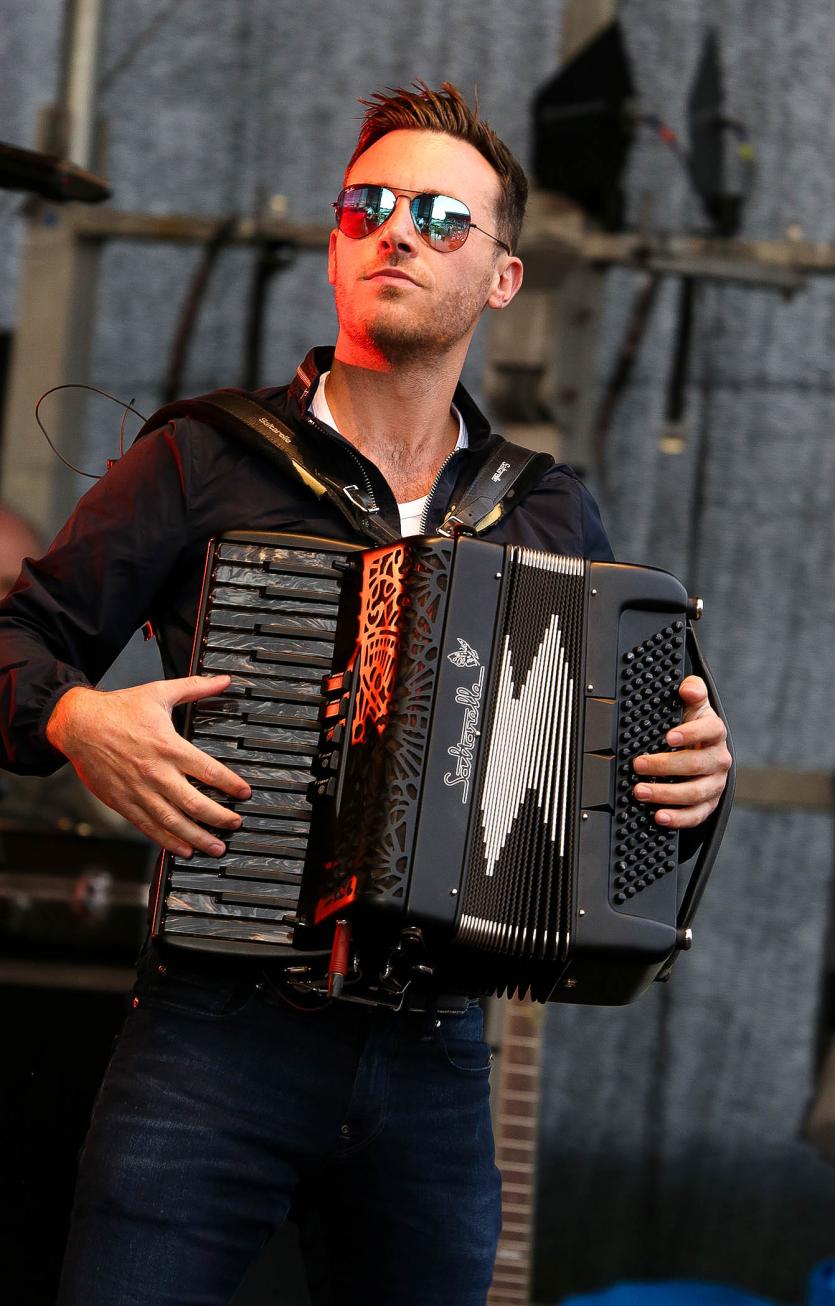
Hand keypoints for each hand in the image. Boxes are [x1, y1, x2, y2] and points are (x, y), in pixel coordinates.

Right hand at [46, 675, 250, 856]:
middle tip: (236, 824)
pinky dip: (167, 841)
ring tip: (216, 847)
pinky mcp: (123, 803)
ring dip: (198, 837)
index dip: (231, 785)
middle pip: (195, 803)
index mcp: (169, 747)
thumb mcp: (159, 692)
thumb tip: (223, 680)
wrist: (78, 724)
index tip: (245, 794)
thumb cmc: (118, 709)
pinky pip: (148, 827)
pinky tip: (183, 850)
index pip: (209, 771)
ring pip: (173, 822)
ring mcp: (139, 791)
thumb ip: (194, 687)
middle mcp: (156, 773)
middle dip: (220, 818)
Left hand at [632, 675, 731, 828]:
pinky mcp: (708, 804)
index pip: (710, 731)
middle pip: (697, 764)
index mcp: (714, 733)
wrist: (703, 751)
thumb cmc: (693, 727)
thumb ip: (692, 692)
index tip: (668, 737)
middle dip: (666, 766)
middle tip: (639, 765)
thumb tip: (688, 689)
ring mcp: (714, 784)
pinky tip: (659, 816)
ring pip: (696, 793)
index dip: (691, 733)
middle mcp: (718, 760)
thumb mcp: (693, 706)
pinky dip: (678, 819)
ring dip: (666, 794)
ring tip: (640, 791)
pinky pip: (696, 815)